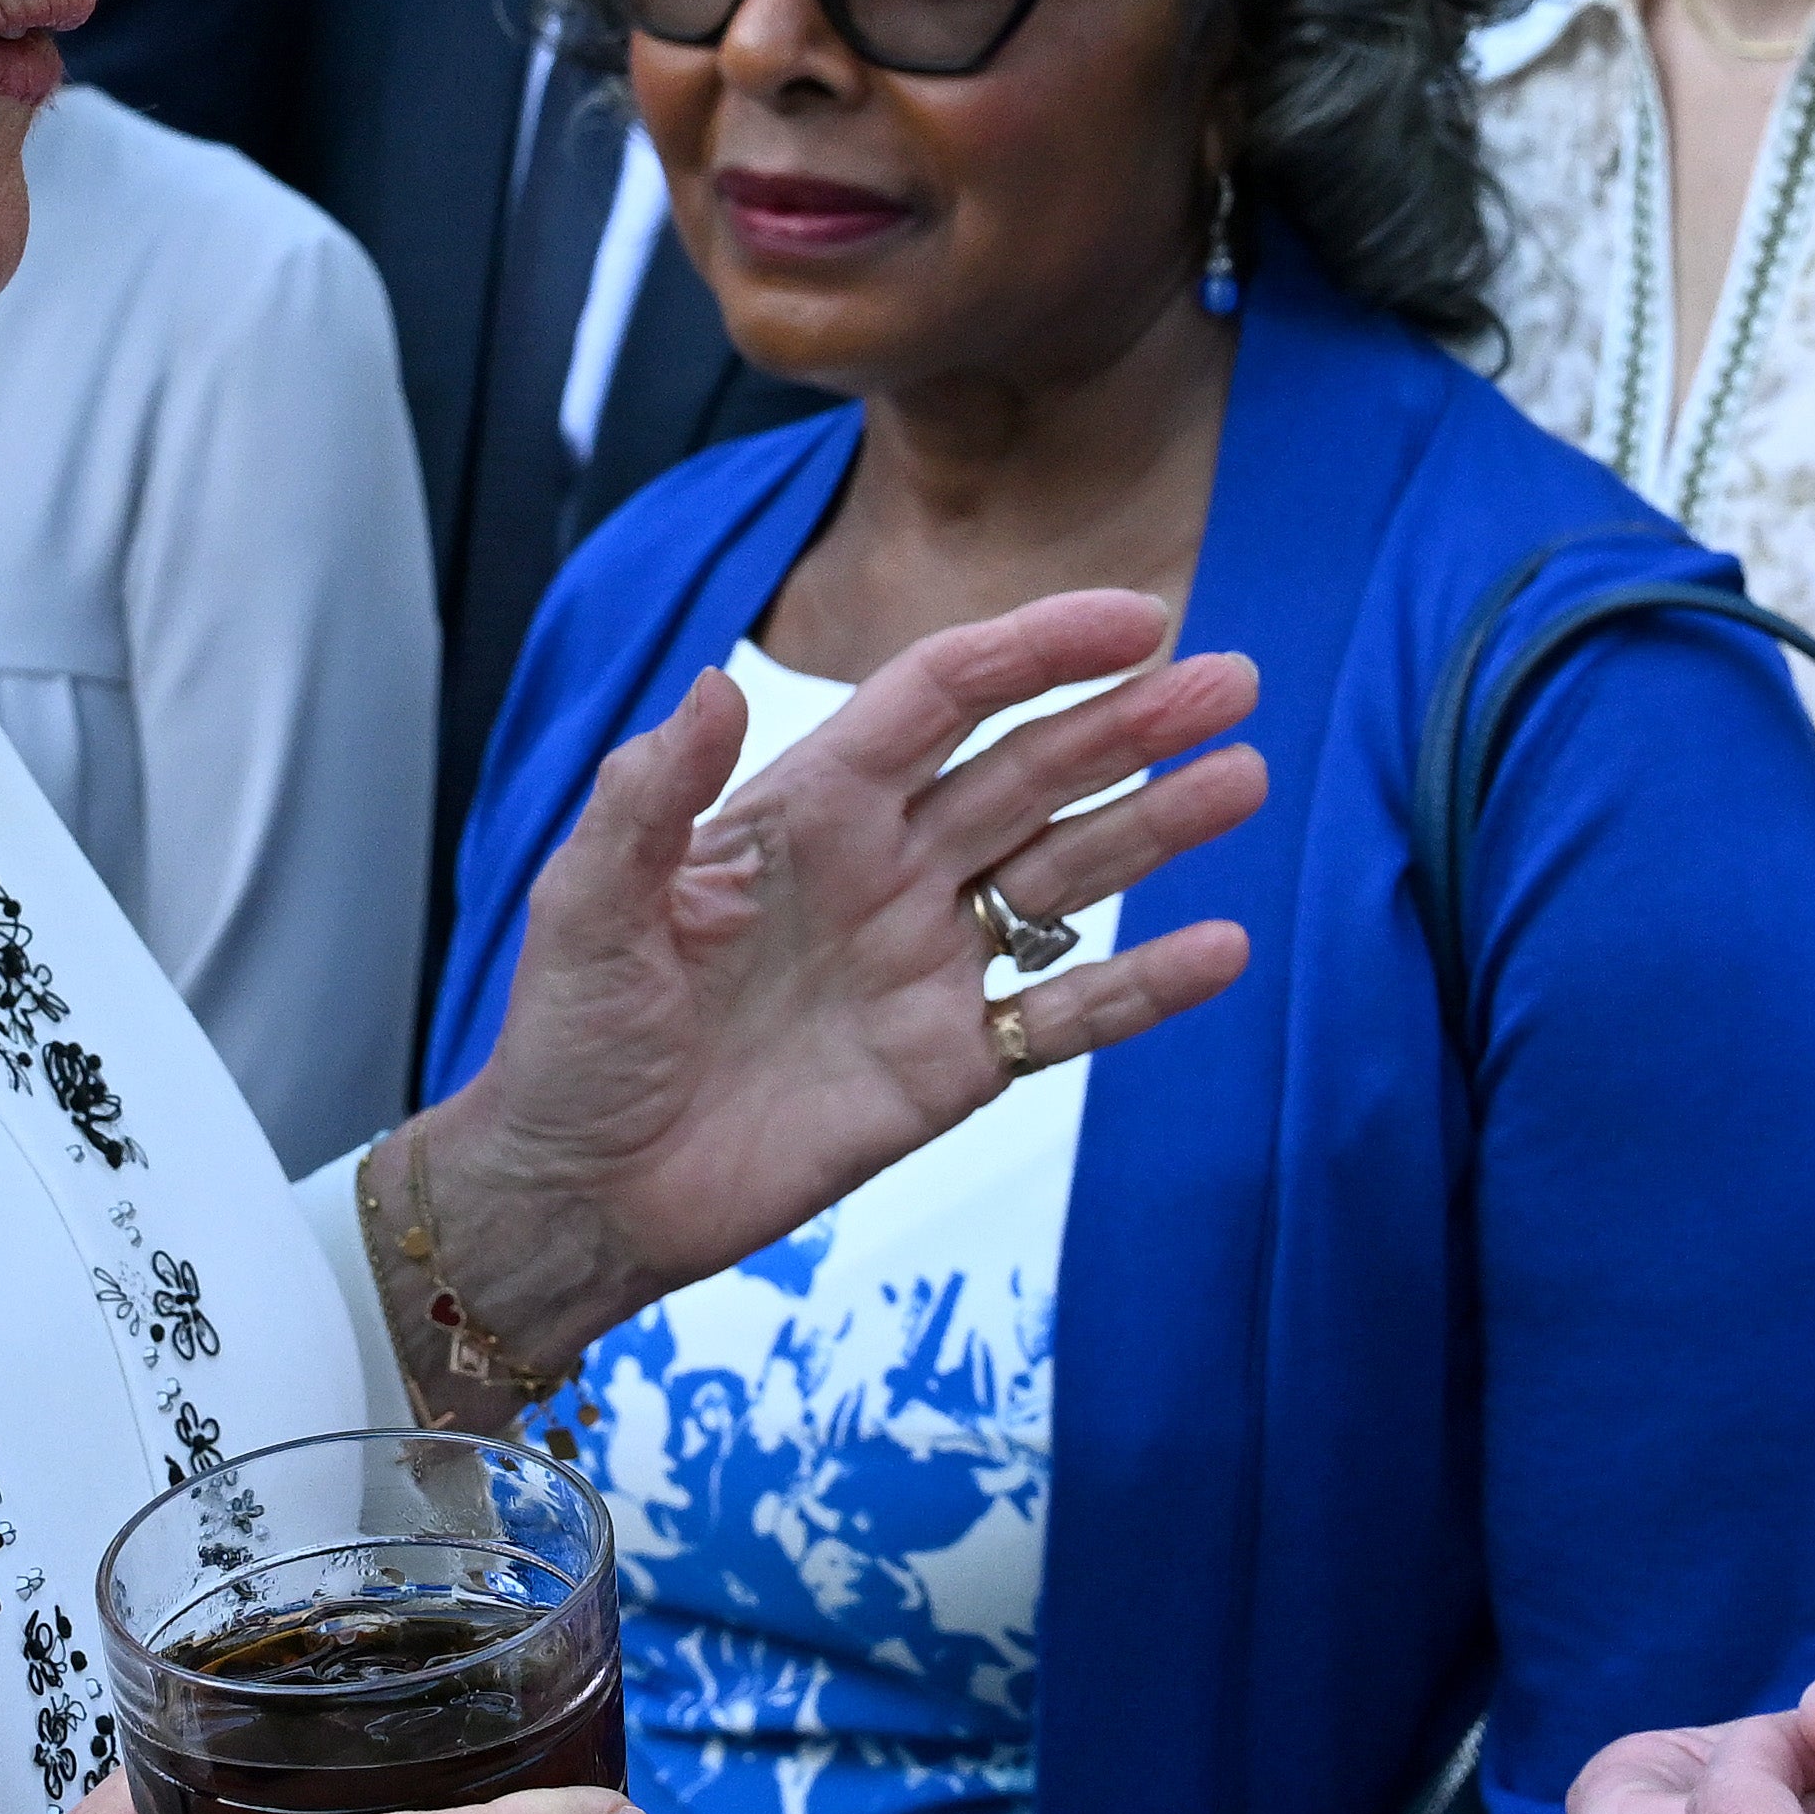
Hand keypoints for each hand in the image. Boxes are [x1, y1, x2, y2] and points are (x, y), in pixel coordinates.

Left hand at [393, 591, 1263, 1389]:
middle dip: (1129, 724)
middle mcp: (883, 870)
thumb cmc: (571, 1039)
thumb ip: (650, 797)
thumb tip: (715, 687)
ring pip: (1064, 873)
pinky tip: (1219, 949)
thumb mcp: (587, 906)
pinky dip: (1143, 987)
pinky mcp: (949, 1065)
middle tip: (1231, 680)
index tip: (1131, 620)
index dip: (1035, 652)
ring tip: (1243, 781)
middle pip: (1028, 772)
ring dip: (1155, 827)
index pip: (939, 700)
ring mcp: (924, 965)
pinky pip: (1062, 1013)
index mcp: (805, 810)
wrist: (580, 1192)